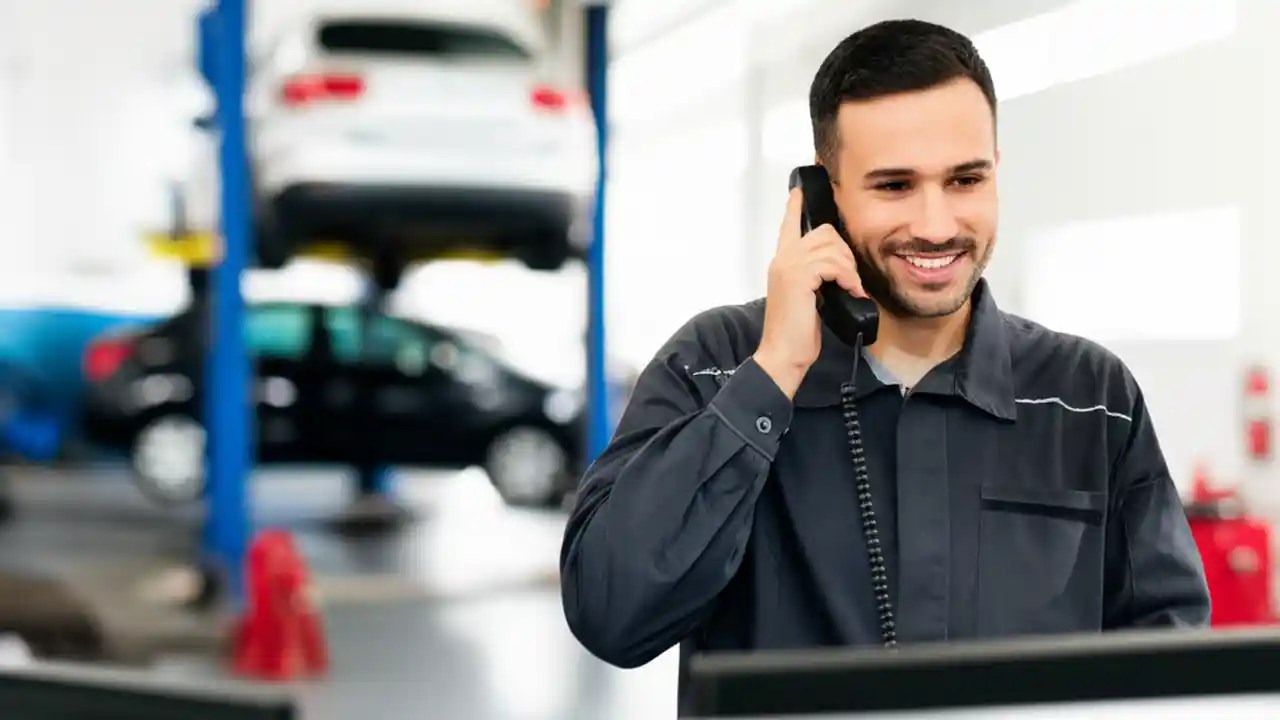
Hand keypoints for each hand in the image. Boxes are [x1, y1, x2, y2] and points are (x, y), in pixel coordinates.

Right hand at [753, 188, 866, 397]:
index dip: (795, 207)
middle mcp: (782, 260)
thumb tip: (837, 269)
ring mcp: (789, 267)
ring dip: (848, 267)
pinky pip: (832, 264)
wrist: (784, 354)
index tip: (798, 190)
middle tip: (850, 278)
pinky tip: (851, 291)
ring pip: (830, 247)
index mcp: (782, 263)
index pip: (788, 226)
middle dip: (844, 251)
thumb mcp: (808, 299)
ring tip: (851, 288)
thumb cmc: (797, 333)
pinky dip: (847, 277)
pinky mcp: (799, 278)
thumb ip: (815, 278)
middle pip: (823, 232)